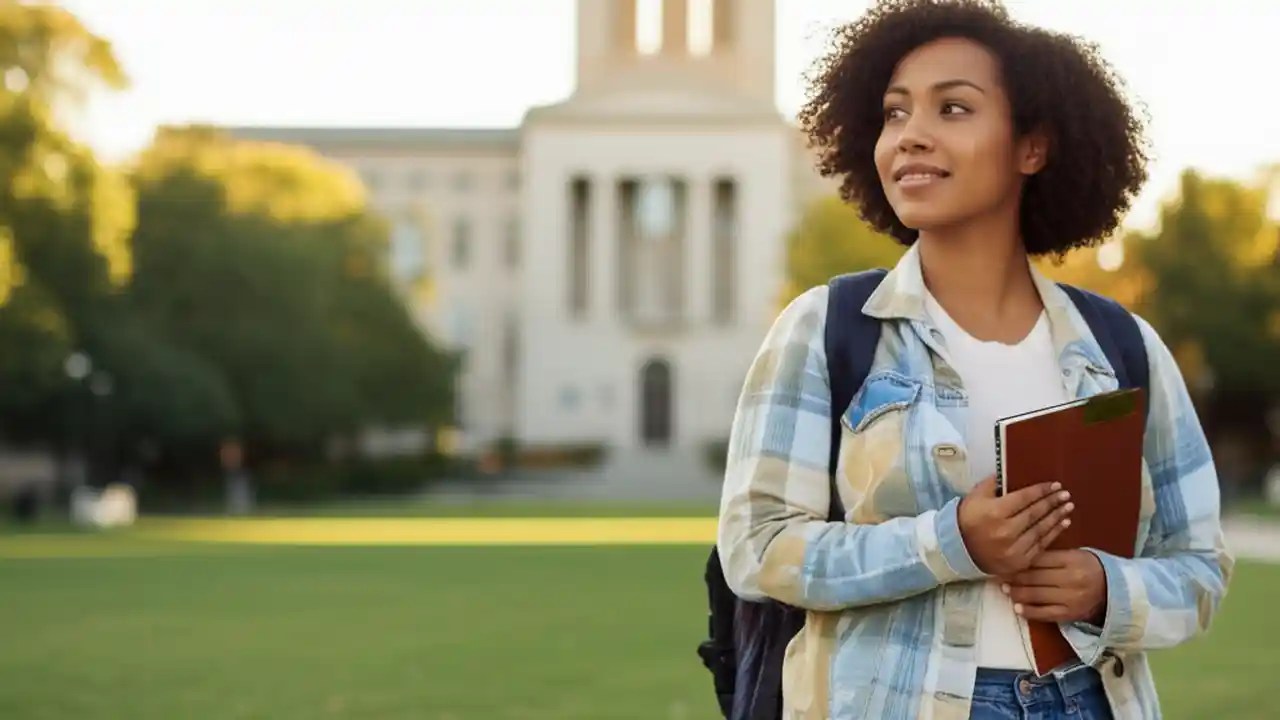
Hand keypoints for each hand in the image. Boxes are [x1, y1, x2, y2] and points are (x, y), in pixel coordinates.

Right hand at [958, 476, 1073, 576]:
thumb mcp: (975, 497)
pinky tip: (1062, 524)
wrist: (958, 549)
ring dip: (1057, 517)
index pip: (1024, 498)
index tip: (1055, 485)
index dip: (1042, 491)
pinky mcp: (1019, 562)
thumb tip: (1008, 474)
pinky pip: (1040, 546)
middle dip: (1052, 502)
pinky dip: (1053, 534)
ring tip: (1068, 507)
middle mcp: (1005, 531)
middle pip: (1035, 513)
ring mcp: (1013, 549)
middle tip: (1065, 494)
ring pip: (1041, 530)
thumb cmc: (968, 519)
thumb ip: (992, 484)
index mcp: (995, 512)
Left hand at [1002, 549, 1107, 623]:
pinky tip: (1017, 608)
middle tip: (999, 575)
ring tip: (1005, 589)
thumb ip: (1050, 555)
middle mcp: (1071, 579)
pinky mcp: (1070, 614)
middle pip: (1034, 578)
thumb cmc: (1087, 568)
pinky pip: (1044, 614)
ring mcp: (1070, 598)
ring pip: (1036, 596)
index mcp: (1072, 560)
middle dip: (1013, 577)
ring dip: (1017, 593)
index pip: (1038, 560)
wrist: (1112, 590)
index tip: (1004, 560)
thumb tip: (1019, 556)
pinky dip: (1029, 611)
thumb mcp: (1073, 554)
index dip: (1019, 560)